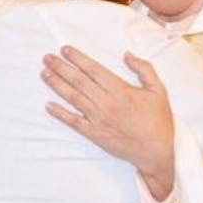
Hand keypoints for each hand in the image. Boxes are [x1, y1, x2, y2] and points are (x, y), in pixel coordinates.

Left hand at [43, 46, 175, 198]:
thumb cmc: (159, 120)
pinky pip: (74, 122)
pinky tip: (48, 105)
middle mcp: (107, 103)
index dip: (78, 58)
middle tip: (46, 57)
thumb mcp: (158, 90)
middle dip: (61, 67)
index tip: (65, 50)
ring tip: (44, 73)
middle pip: (79, 81)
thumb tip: (127, 54)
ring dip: (57, 85)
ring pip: (74, 99)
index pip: (94, 70)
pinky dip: (60, 114)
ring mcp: (99, 120)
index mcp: (121, 90)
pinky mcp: (95, 135)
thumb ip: (144, 69)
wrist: (157, 152)